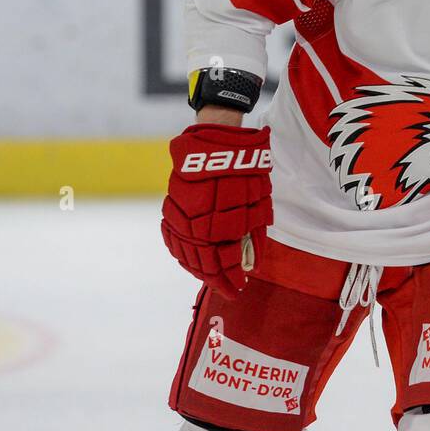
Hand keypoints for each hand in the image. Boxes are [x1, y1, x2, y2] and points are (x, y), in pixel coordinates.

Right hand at [160, 123, 271, 297]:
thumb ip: (253, 236)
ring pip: (184, 253)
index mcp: (219, 226)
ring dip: (197, 269)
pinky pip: (172, 237)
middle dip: (216, 279)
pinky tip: (189, 260)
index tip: (240, 288)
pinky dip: (180, 252)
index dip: (232, 279)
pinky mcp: (171, 206)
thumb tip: (251, 264)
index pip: (223, 263)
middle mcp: (195, 225)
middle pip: (202, 263)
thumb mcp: (258, 204)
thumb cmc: (244, 171)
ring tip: (211, 277)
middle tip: (228, 288)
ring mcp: (179, 217)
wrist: (217, 142)